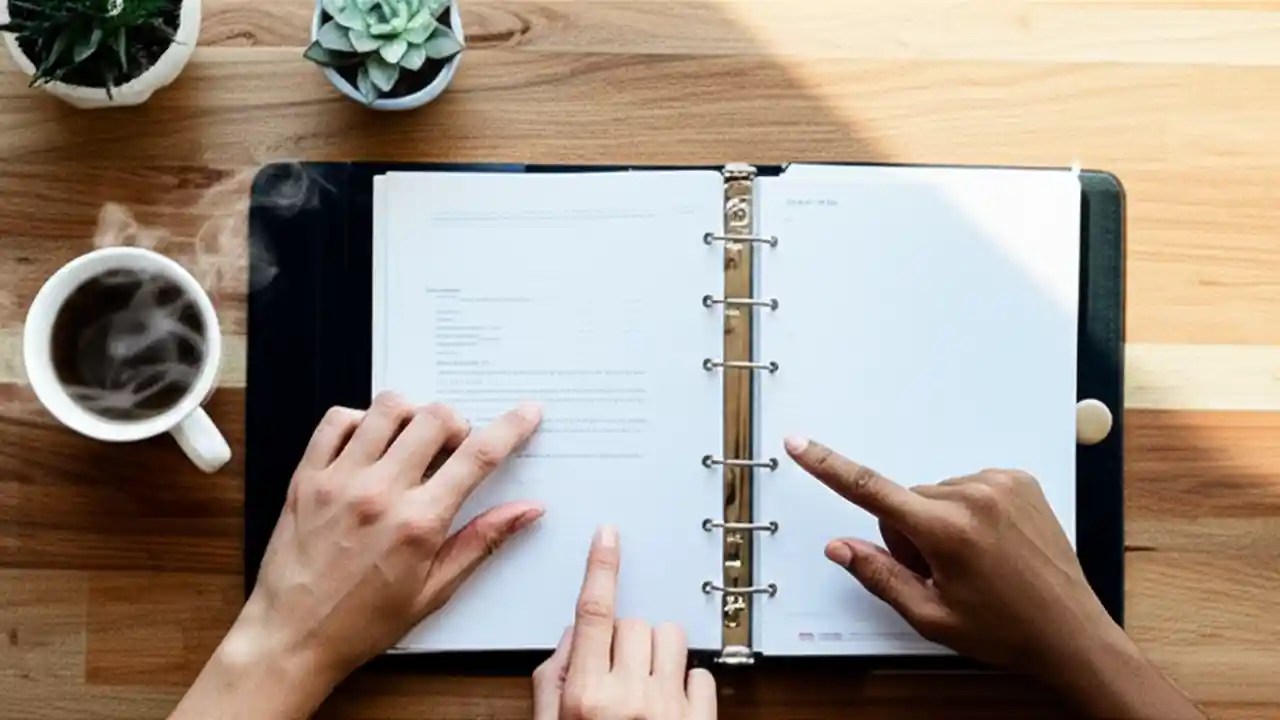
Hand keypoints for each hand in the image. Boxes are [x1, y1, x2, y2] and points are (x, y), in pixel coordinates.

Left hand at [171, 395, 544, 719]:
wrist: (291, 637)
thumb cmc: (360, 623)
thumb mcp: (433, 590)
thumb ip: (482, 541)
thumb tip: (527, 510)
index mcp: (418, 524)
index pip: (477, 457)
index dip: (511, 428)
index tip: (526, 413)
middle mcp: (379, 493)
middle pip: (436, 418)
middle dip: (458, 422)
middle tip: (455, 446)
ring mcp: (339, 480)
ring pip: (388, 408)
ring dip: (413, 414)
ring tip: (412, 441)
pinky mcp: (307, 477)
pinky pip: (337, 420)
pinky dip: (361, 420)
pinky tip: (370, 443)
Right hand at [532, 526, 716, 719]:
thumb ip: (552, 680)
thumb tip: (571, 637)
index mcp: (586, 696)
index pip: (593, 613)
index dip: (600, 568)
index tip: (606, 537)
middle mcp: (628, 698)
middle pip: (633, 624)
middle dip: (623, 641)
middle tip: (616, 675)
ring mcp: (668, 708)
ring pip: (671, 637)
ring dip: (659, 653)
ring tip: (648, 684)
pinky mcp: (700, 719)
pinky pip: (700, 673)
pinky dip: (688, 684)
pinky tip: (671, 703)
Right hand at [785, 437, 1202, 719]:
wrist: (1071, 633)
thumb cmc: (1005, 631)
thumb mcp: (931, 615)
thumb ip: (879, 576)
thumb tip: (839, 547)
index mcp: (947, 531)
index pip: (870, 491)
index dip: (828, 466)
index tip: (801, 444)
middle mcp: (974, 497)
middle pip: (905, 502)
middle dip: (909, 535)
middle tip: (940, 574)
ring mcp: (1001, 484)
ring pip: (936, 494)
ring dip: (940, 523)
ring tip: (973, 563)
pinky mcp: (1021, 481)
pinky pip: (968, 487)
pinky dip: (969, 512)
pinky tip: (990, 544)